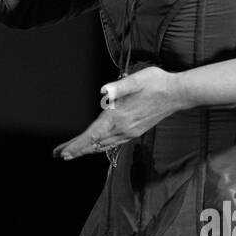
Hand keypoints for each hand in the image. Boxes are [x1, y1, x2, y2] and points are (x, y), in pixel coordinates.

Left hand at [53, 67, 189, 160]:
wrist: (177, 94)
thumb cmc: (156, 83)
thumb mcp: (136, 80)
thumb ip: (119, 86)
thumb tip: (104, 91)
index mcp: (118, 116)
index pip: (92, 135)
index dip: (76, 145)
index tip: (63, 153)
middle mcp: (122, 128)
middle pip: (94, 143)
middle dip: (76, 150)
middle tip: (58, 155)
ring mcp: (129, 131)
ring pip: (103, 145)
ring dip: (86, 149)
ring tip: (71, 153)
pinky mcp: (134, 131)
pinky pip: (113, 143)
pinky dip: (100, 146)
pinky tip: (95, 146)